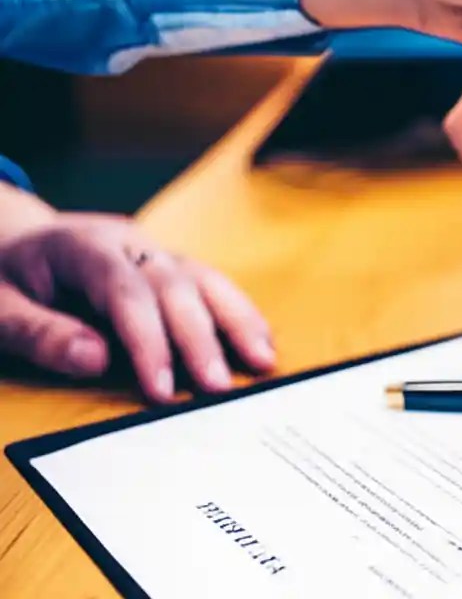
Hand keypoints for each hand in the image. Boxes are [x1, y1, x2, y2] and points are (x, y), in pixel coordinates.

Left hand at [0, 214, 274, 403]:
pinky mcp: (172, 268)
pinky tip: (262, 342)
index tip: (161, 391)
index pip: (125, 292)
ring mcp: (155, 252)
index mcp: (82, 246)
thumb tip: (95, 359)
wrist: (16, 246)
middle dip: (200, 339)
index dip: (148, 341)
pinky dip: (240, 313)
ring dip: (238, 321)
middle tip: (217, 388)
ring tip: (263, 362)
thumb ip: (39, 333)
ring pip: (205, 279)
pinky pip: (212, 285)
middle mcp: (128, 243)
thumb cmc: (4, 281)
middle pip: (175, 286)